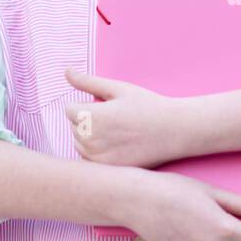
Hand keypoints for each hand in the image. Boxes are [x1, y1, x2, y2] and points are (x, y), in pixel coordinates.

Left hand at [63, 68, 186, 168]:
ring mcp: (97, 158)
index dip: (87, 104)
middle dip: (88, 120)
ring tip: (117, 132)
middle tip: (116, 119)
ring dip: (90, 137)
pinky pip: (90, 160)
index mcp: (89, 116)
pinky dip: (98, 153)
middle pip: (74, 127)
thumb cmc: (146, 105)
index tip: (107, 106)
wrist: (174, 131)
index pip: (69, 109)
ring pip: (80, 144)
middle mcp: (89, 140)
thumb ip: (87, 82)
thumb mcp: (117, 89)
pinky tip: (118, 146)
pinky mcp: (107, 170)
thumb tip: (66, 71)